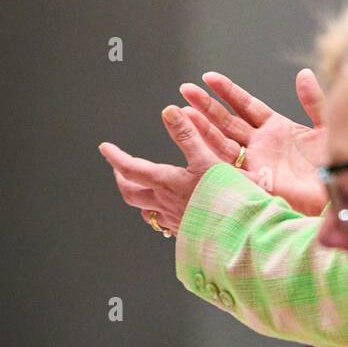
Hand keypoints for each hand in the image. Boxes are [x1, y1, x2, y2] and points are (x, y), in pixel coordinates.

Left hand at [98, 106, 229, 236]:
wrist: (242, 233)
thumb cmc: (227, 197)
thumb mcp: (208, 159)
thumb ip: (188, 135)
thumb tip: (169, 112)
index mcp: (167, 183)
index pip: (131, 169)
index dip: (116, 157)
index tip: (105, 148)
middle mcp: (166, 204)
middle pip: (132, 194)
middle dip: (123, 180)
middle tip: (119, 170)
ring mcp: (176, 221)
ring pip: (147, 212)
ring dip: (141, 200)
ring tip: (143, 191)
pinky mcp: (189, 233)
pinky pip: (166, 224)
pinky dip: (161, 215)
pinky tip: (172, 212)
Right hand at [178, 69, 327, 215]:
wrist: (340, 194)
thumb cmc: (337, 164)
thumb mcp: (326, 127)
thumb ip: (314, 101)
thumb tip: (303, 73)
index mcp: (277, 128)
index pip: (246, 105)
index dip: (227, 91)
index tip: (208, 77)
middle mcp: (262, 144)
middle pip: (228, 121)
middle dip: (206, 106)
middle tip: (185, 90)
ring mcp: (256, 162)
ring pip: (223, 141)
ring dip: (203, 127)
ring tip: (182, 111)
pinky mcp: (257, 181)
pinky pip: (230, 167)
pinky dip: (212, 155)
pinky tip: (195, 143)